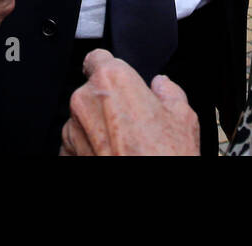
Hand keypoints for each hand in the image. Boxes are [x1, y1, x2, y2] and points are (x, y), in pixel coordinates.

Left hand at [60, 50, 200, 155]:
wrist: (151, 194)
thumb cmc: (165, 157)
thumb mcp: (183, 117)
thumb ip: (169, 91)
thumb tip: (163, 86)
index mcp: (113, 80)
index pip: (97, 57)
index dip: (109, 66)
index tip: (117, 78)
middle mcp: (86, 100)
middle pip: (92, 90)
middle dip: (109, 102)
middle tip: (133, 121)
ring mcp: (74, 129)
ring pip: (84, 118)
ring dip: (98, 126)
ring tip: (125, 144)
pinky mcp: (68, 153)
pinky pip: (76, 143)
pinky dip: (89, 148)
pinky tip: (113, 155)